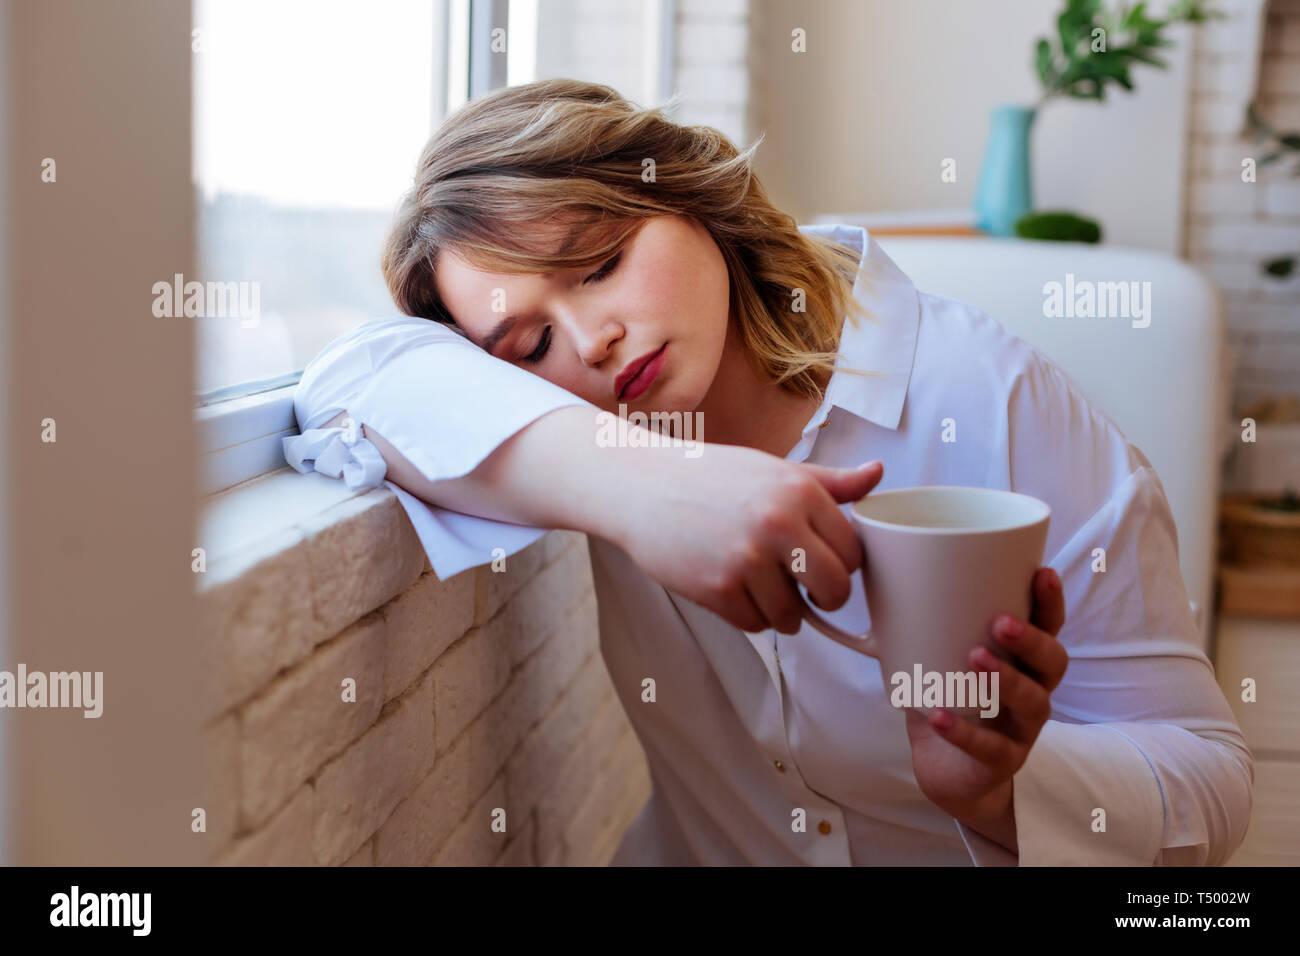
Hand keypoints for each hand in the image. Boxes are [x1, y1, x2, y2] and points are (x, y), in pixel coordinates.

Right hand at [615, 448, 883, 633]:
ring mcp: (747, 558)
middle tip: (805, 586)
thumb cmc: (709, 475)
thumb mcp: (773, 469)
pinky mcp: (718, 588)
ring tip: (759, 582)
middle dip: (825, 597)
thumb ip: (830, 482)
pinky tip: (733, 586)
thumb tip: (878, 474)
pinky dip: (749, 614)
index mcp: (800, 491)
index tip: (823, 561)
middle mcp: (779, 523)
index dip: (842, 564)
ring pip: (794, 615)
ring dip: (782, 609)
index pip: (854, 551)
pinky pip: (755, 624)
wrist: (641, 486)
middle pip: (836, 589)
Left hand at [903, 567, 1067, 852]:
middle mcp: (1034, 691)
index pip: (1049, 626)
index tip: (1041, 572)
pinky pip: (990, 748)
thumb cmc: (948, 698)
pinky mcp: (1003, 762)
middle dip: (1031, 640)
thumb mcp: (940, 655)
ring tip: (975, 658)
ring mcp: (1022, 730)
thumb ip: (923, 617)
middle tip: (1001, 622)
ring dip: (1006, 679)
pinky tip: (938, 716)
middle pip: (1053, 662)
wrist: (947, 769)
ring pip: (1032, 703)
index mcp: (1024, 660)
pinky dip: (964, 732)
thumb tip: (875, 565)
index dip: (1050, 601)